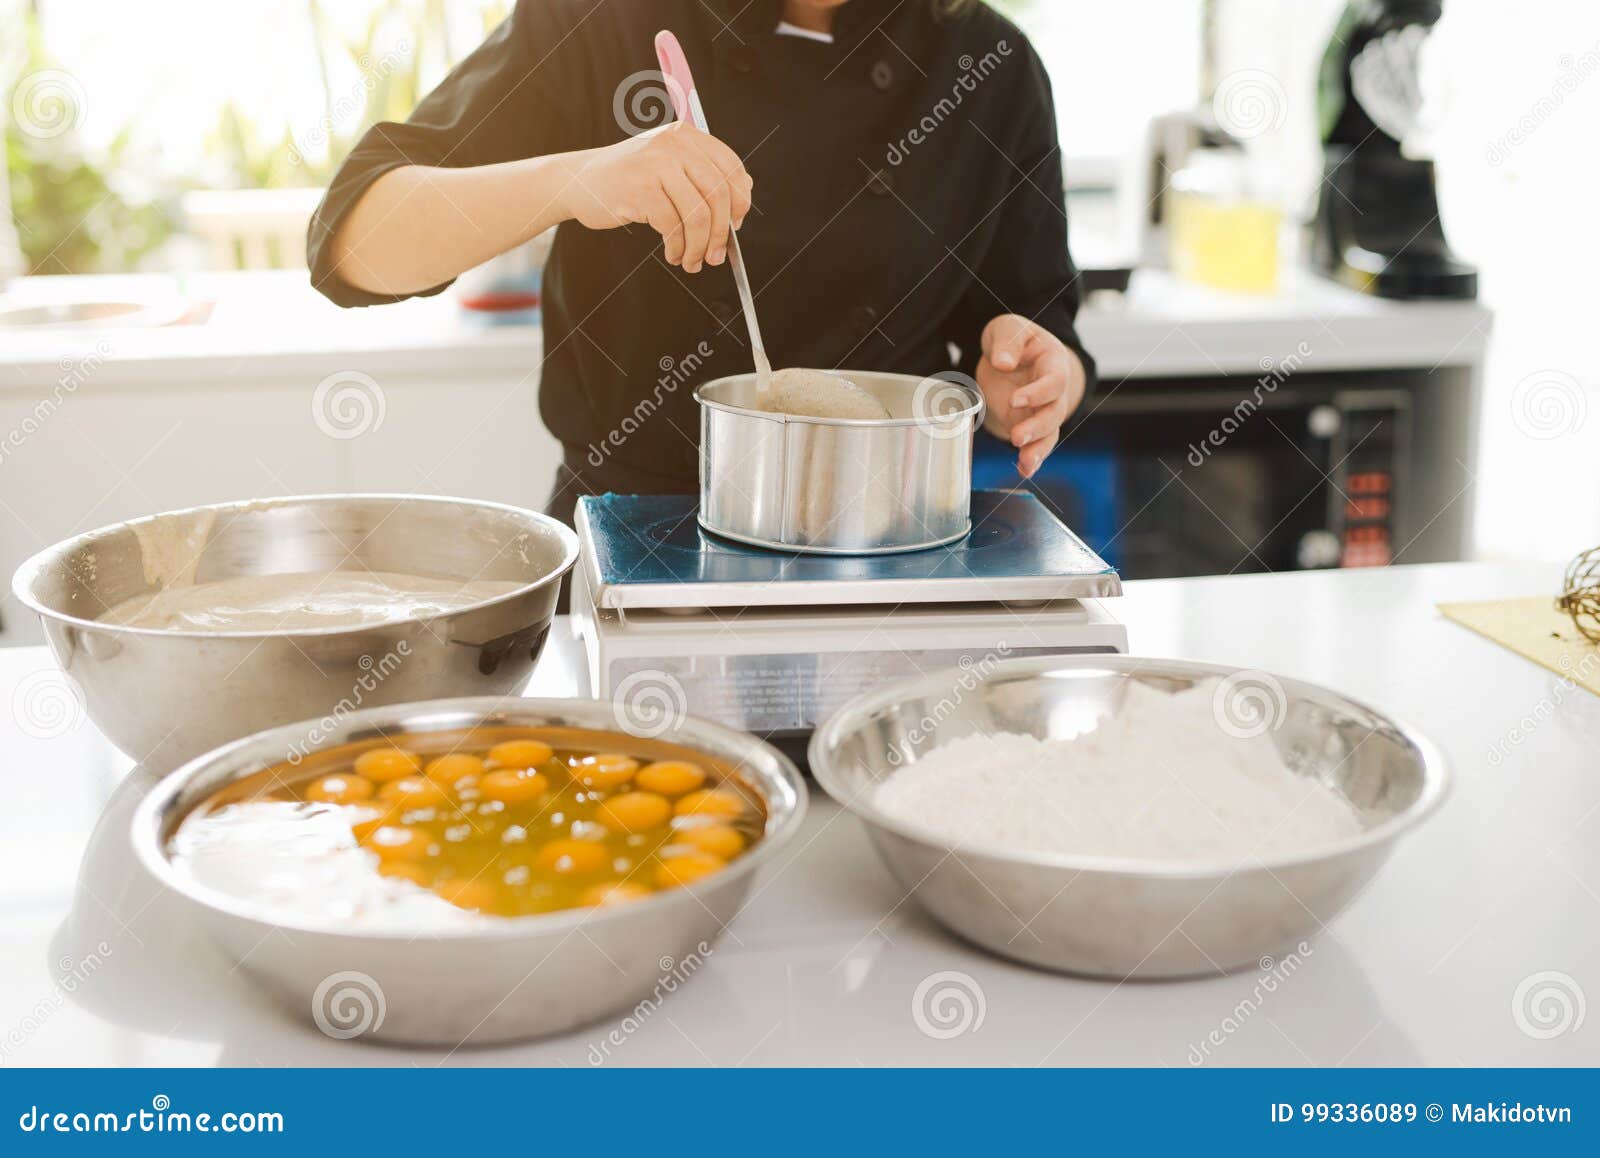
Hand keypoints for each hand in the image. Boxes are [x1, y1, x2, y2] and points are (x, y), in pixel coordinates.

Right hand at [560, 123, 752, 272]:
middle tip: (715, 256)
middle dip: (720, 233)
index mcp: (686, 136)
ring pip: (698, 215)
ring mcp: (656, 164)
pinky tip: (672, 254)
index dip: (740, 202)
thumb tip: (744, 195)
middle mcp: (674, 144)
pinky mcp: (640, 189)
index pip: (731, 168)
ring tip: (691, 260)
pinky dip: (677, 248)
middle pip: (718, 195)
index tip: (735, 226)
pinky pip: (673, 227)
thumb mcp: (668, 166)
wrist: (578, 182)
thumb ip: (702, 174)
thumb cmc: (629, 180)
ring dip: (699, 247)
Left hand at [976, 314, 1086, 477]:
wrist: (1009, 357)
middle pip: (1054, 412)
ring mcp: (1043, 411)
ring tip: (1025, 463)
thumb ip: (1007, 342)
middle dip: (1037, 427)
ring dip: (1038, 450)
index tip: (1015, 400)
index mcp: (1052, 362)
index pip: (1054, 380)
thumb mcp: (1006, 329)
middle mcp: (1054, 390)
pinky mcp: (1029, 426)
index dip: (1038, 392)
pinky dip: (1032, 460)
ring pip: (1049, 434)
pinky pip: (1036, 445)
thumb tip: (1004, 362)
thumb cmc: (1012, 340)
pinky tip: (1024, 471)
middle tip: (1016, 437)